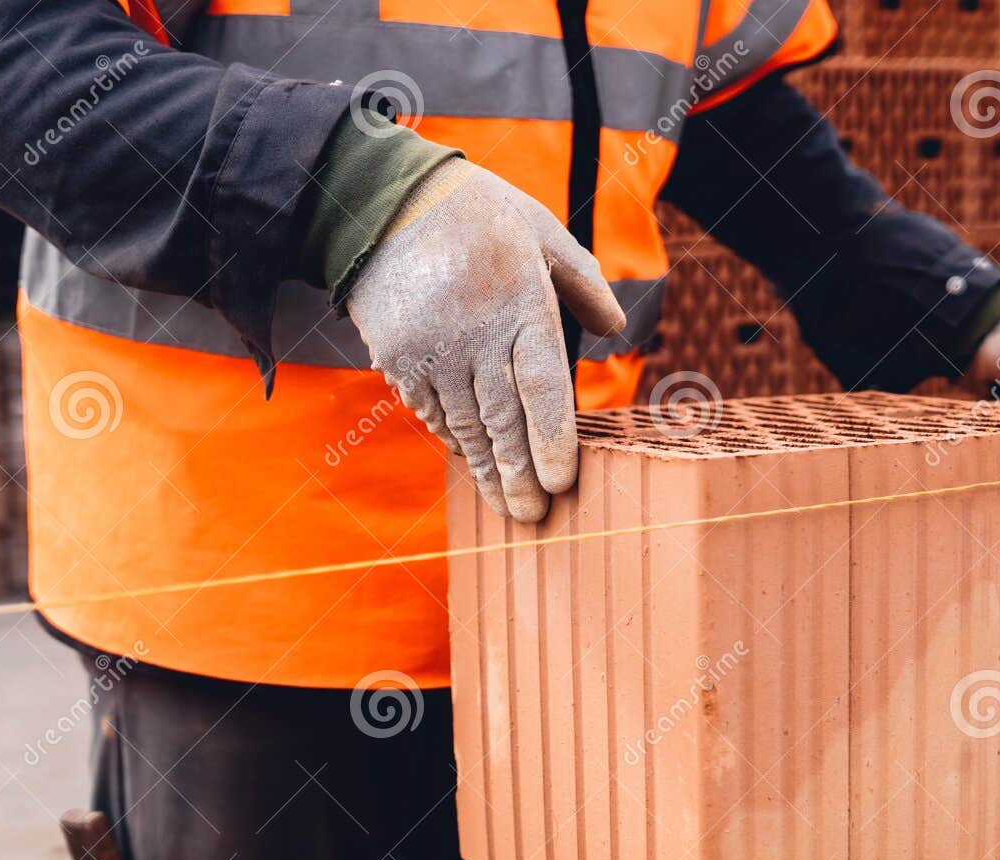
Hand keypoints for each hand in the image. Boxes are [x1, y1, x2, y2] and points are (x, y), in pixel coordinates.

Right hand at [345, 158, 626, 521]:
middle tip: (535, 518)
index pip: (541, 387)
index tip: (561, 483)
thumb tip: (615, 328)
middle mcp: (475, 333)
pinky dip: (455, 442)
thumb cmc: (478, 213)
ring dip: (488, 473)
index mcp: (520, 301)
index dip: (552, 441)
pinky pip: (432, 412)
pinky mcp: (399, 356)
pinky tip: (473, 467)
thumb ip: (581, 282)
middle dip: (521, 475)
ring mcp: (432, 348)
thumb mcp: (541, 230)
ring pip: (465, 426)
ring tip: (508, 509)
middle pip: (503, 420)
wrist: (385, 202)